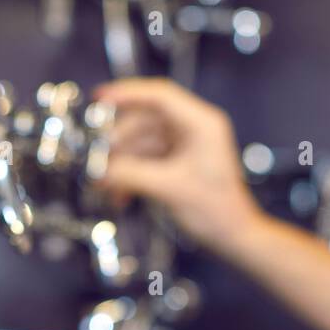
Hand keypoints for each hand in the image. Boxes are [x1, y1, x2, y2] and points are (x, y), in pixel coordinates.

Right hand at [94, 78, 267, 259]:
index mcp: (201, 124)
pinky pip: (145, 160)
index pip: (159, 96)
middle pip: (145, 121)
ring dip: (121, 163)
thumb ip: (133, 175)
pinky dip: (130, 174)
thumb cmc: (217, 210)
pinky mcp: (176, 163)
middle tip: (97, 156)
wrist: (232, 236)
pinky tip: (119, 193)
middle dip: (119, 140)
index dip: (127, 94)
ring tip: (104, 182)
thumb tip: (101, 171)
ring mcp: (183, 146)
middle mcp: (192, 129)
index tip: (101, 99)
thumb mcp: (171, 189)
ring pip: (141, 143)